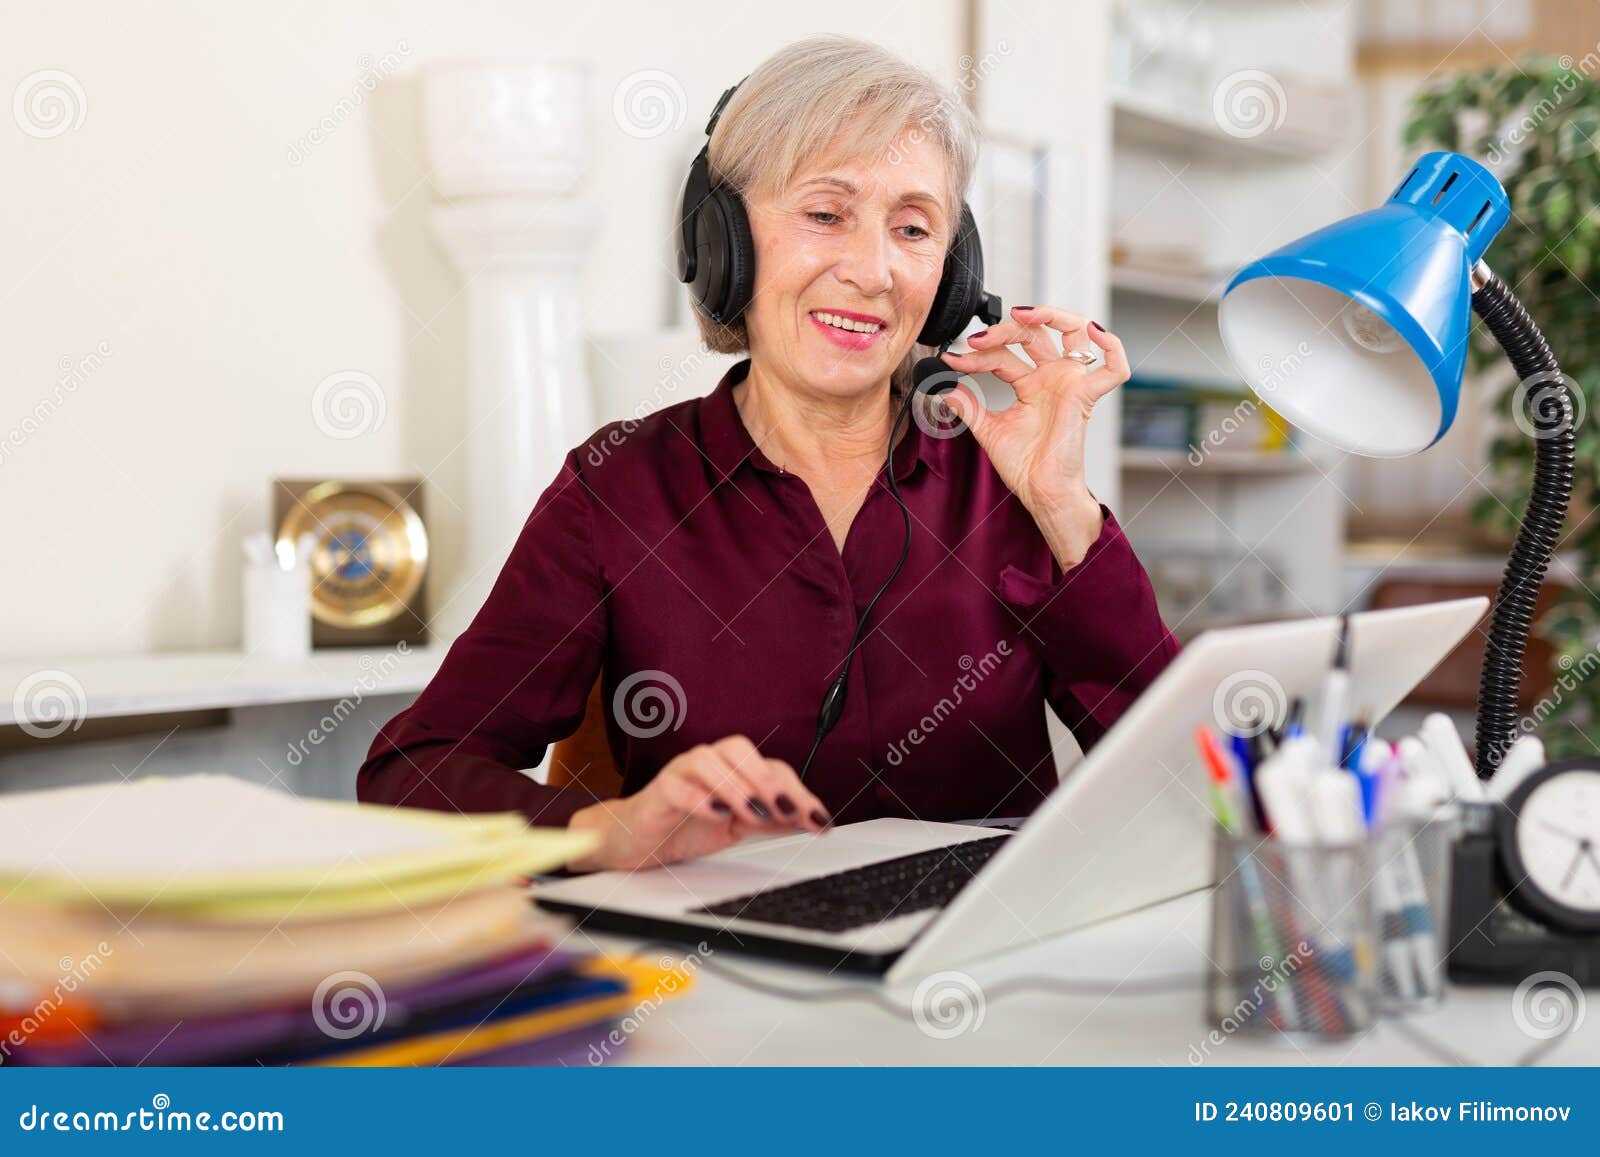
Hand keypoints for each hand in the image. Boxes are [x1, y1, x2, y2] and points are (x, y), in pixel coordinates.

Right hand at [567, 735, 831, 871]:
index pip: (771, 767)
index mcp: (733, 769)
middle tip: (788, 811)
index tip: (820, 821)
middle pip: (740, 750)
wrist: (637, 840)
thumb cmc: (686, 825)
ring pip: (708, 760)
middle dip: (768, 780)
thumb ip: (773, 820)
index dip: (798, 791)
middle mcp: (709, 763)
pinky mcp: (659, 789)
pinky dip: (700, 799)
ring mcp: (682, 772)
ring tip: (756, 813)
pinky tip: (718, 815)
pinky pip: (677, 786)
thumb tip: (812, 820)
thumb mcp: (739, 827)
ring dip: (736, 786)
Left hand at [937, 306, 1128, 564]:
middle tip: (976, 340)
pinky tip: (1094, 331)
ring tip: (1020, 315)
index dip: (976, 355)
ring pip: (1073, 332)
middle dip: (1003, 331)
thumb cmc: (1024, 466)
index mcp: (1030, 385)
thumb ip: (968, 406)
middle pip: (1033, 335)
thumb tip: (943, 388)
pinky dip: (1111, 345)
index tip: (952, 360)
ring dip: (1050, 315)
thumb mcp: (988, 430)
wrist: (1041, 492)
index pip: (1003, 355)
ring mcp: (1070, 384)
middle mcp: (1052, 378)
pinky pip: (1113, 368)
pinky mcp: (1087, 396)